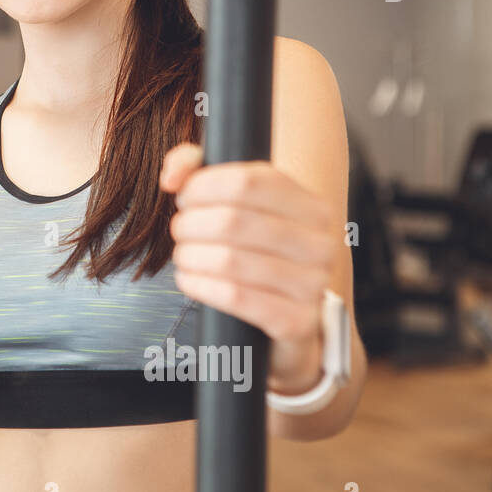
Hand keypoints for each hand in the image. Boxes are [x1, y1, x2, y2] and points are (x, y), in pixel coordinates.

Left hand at [159, 143, 333, 394]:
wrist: (290, 319)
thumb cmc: (256, 252)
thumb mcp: (236, 203)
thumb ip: (197, 169)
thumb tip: (171, 178)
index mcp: (310, 206)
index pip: (247, 181)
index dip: (202, 186)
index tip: (184, 198)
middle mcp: (320, 243)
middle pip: (232, 220)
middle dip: (190, 225)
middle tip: (180, 231)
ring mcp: (313, 285)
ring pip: (229, 260)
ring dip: (190, 256)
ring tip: (184, 256)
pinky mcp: (297, 321)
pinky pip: (235, 297)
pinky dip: (200, 285)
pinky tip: (189, 280)